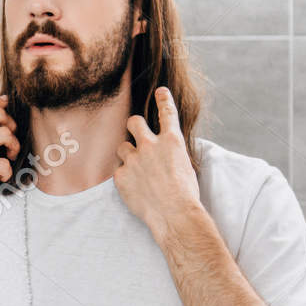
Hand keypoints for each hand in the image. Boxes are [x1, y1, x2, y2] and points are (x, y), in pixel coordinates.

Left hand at [113, 86, 200, 237]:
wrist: (174, 214)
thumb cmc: (185, 195)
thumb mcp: (186, 166)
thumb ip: (172, 154)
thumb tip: (166, 153)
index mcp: (172, 141)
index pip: (167, 113)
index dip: (163, 100)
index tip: (160, 91)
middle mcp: (151, 145)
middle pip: (134, 122)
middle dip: (133, 125)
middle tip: (135, 132)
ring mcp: (134, 159)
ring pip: (122, 147)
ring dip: (128, 154)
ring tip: (137, 170)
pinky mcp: (121, 175)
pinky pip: (119, 170)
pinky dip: (125, 176)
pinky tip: (134, 187)